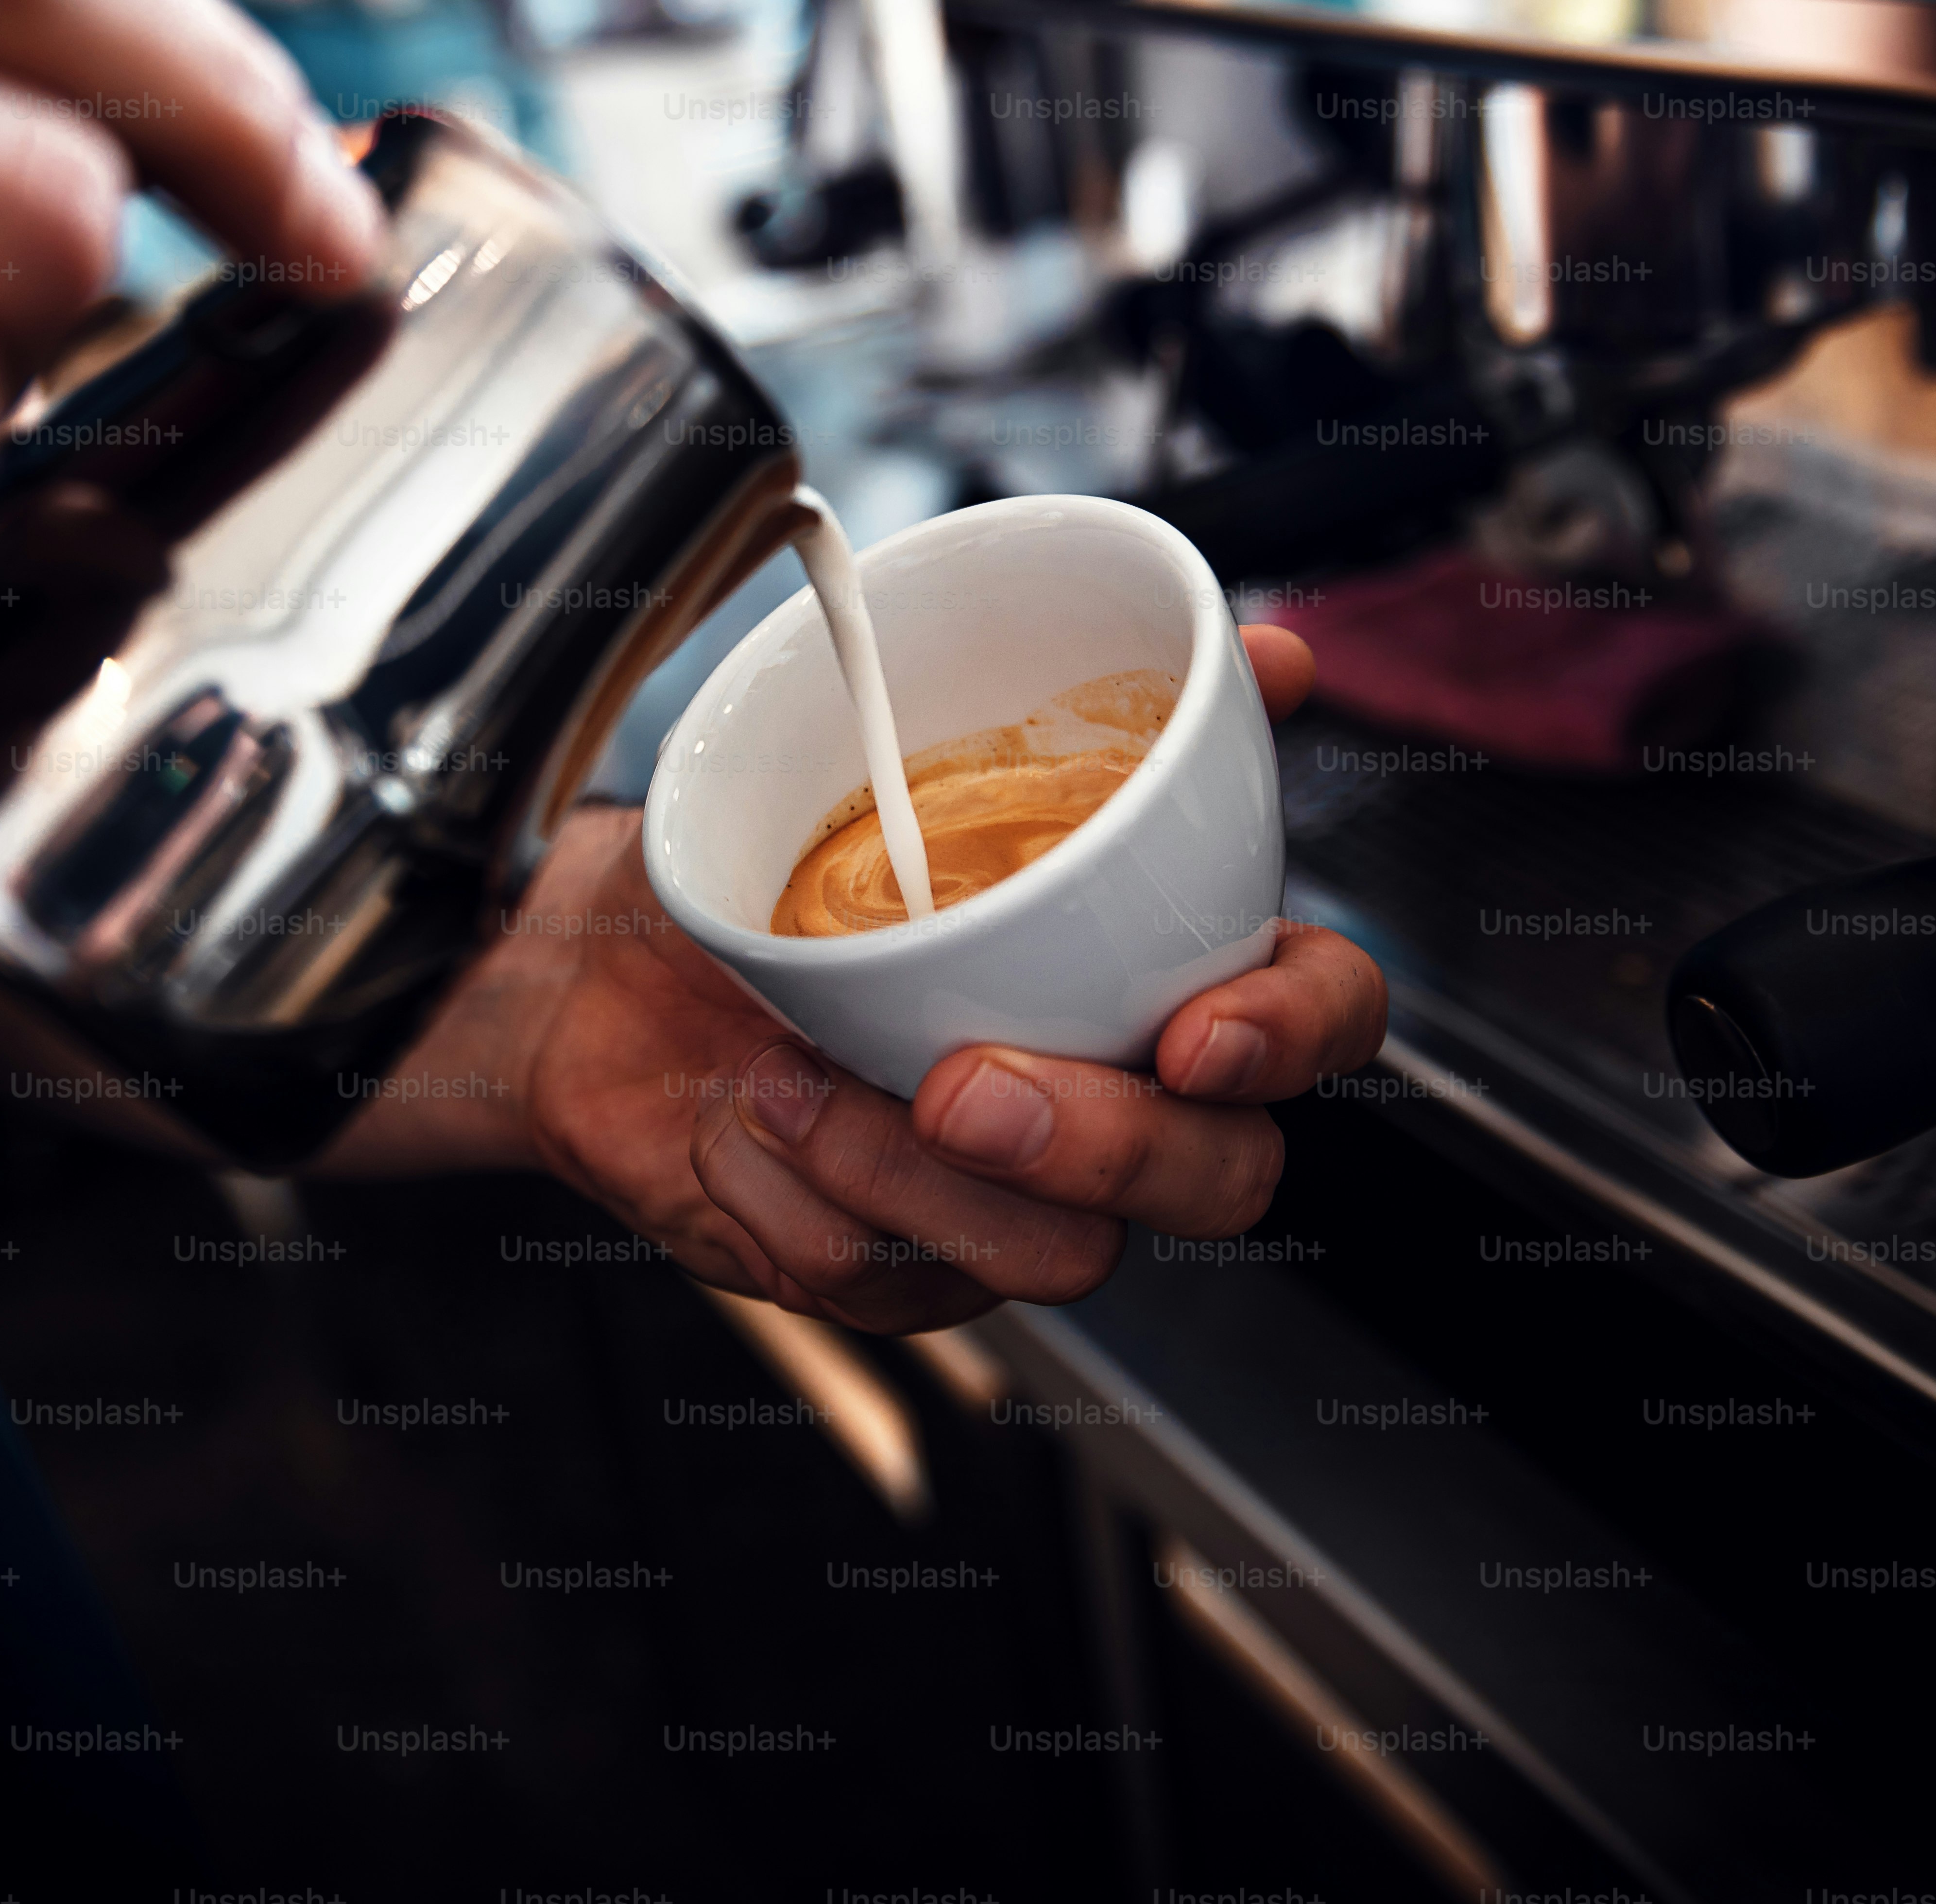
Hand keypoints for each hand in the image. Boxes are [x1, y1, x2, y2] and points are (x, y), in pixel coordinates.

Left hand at [328, 624, 1390, 1332]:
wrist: (612, 956)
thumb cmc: (793, 859)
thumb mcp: (929, 752)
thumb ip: (1121, 710)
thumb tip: (1260, 658)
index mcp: (1175, 972)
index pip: (1322, 1018)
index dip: (1293, 1035)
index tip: (1200, 1031)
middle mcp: (1121, 1099)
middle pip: (1219, 1177)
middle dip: (1107, 1146)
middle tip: (966, 1084)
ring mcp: (1020, 1199)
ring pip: (1060, 1258)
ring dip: (915, 1174)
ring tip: (785, 1079)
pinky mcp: (904, 1270)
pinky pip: (889, 1277)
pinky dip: (803, 1190)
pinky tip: (747, 1118)